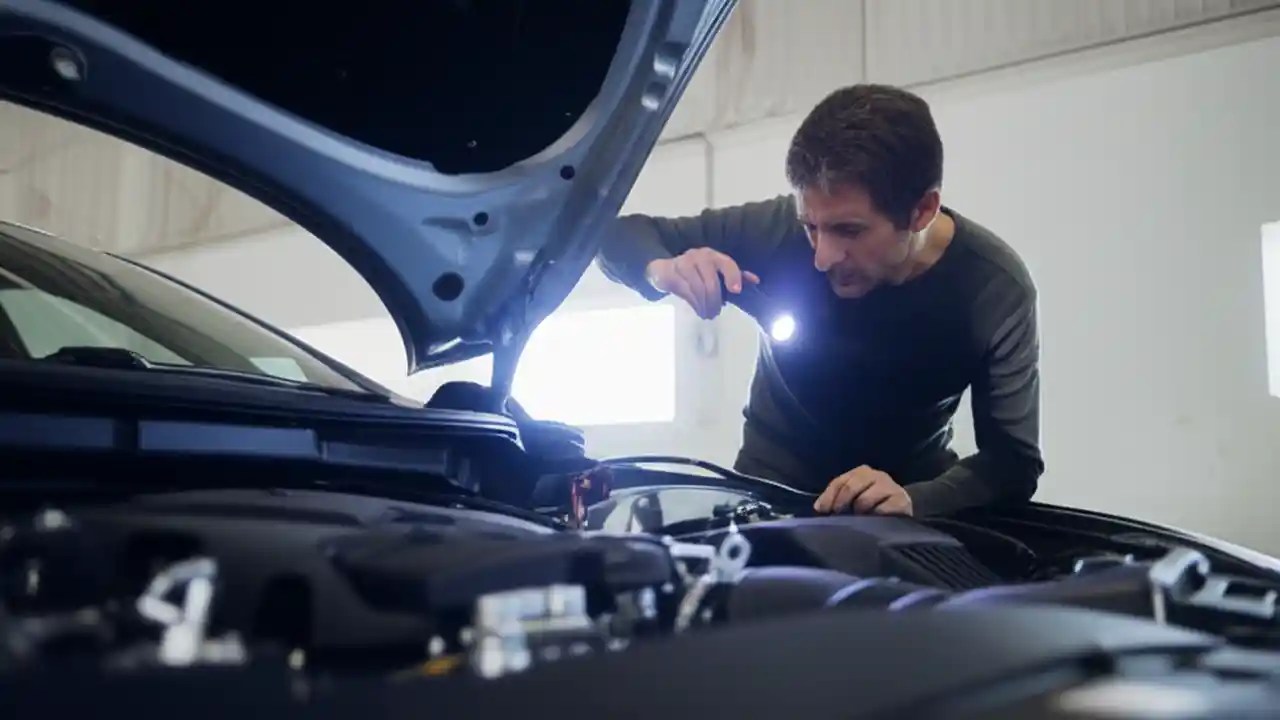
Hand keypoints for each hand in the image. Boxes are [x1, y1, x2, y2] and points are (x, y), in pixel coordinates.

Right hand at [645, 248, 759, 318]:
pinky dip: (692, 302)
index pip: (726, 263)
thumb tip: (756, 280)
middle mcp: (698, 256)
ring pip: (697, 287)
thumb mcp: (715, 271)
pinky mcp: (669, 272)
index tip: (736, 291)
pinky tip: (695, 308)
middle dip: (714, 301)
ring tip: (705, 313)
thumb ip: (734, 275)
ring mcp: (682, 263)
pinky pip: (684, 290)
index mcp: (713, 255)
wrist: (664, 269)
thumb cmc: (696, 272)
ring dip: (703, 304)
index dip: (733, 276)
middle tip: (715, 313)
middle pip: (711, 281)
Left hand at [813, 466, 912, 515]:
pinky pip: (882, 510)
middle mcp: (877, 475)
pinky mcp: (902, 502)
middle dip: (841, 502)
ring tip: (859, 518)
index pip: (840, 481)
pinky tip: (875, 521)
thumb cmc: (873, 502)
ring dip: (859, 511)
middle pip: (851, 486)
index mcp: (862, 472)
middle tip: (838, 515)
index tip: (823, 510)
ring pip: (865, 499)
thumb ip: (836, 498)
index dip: (829, 496)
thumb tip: (818, 507)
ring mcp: (890, 487)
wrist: (902, 508)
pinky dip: (875, 516)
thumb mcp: (853, 496)